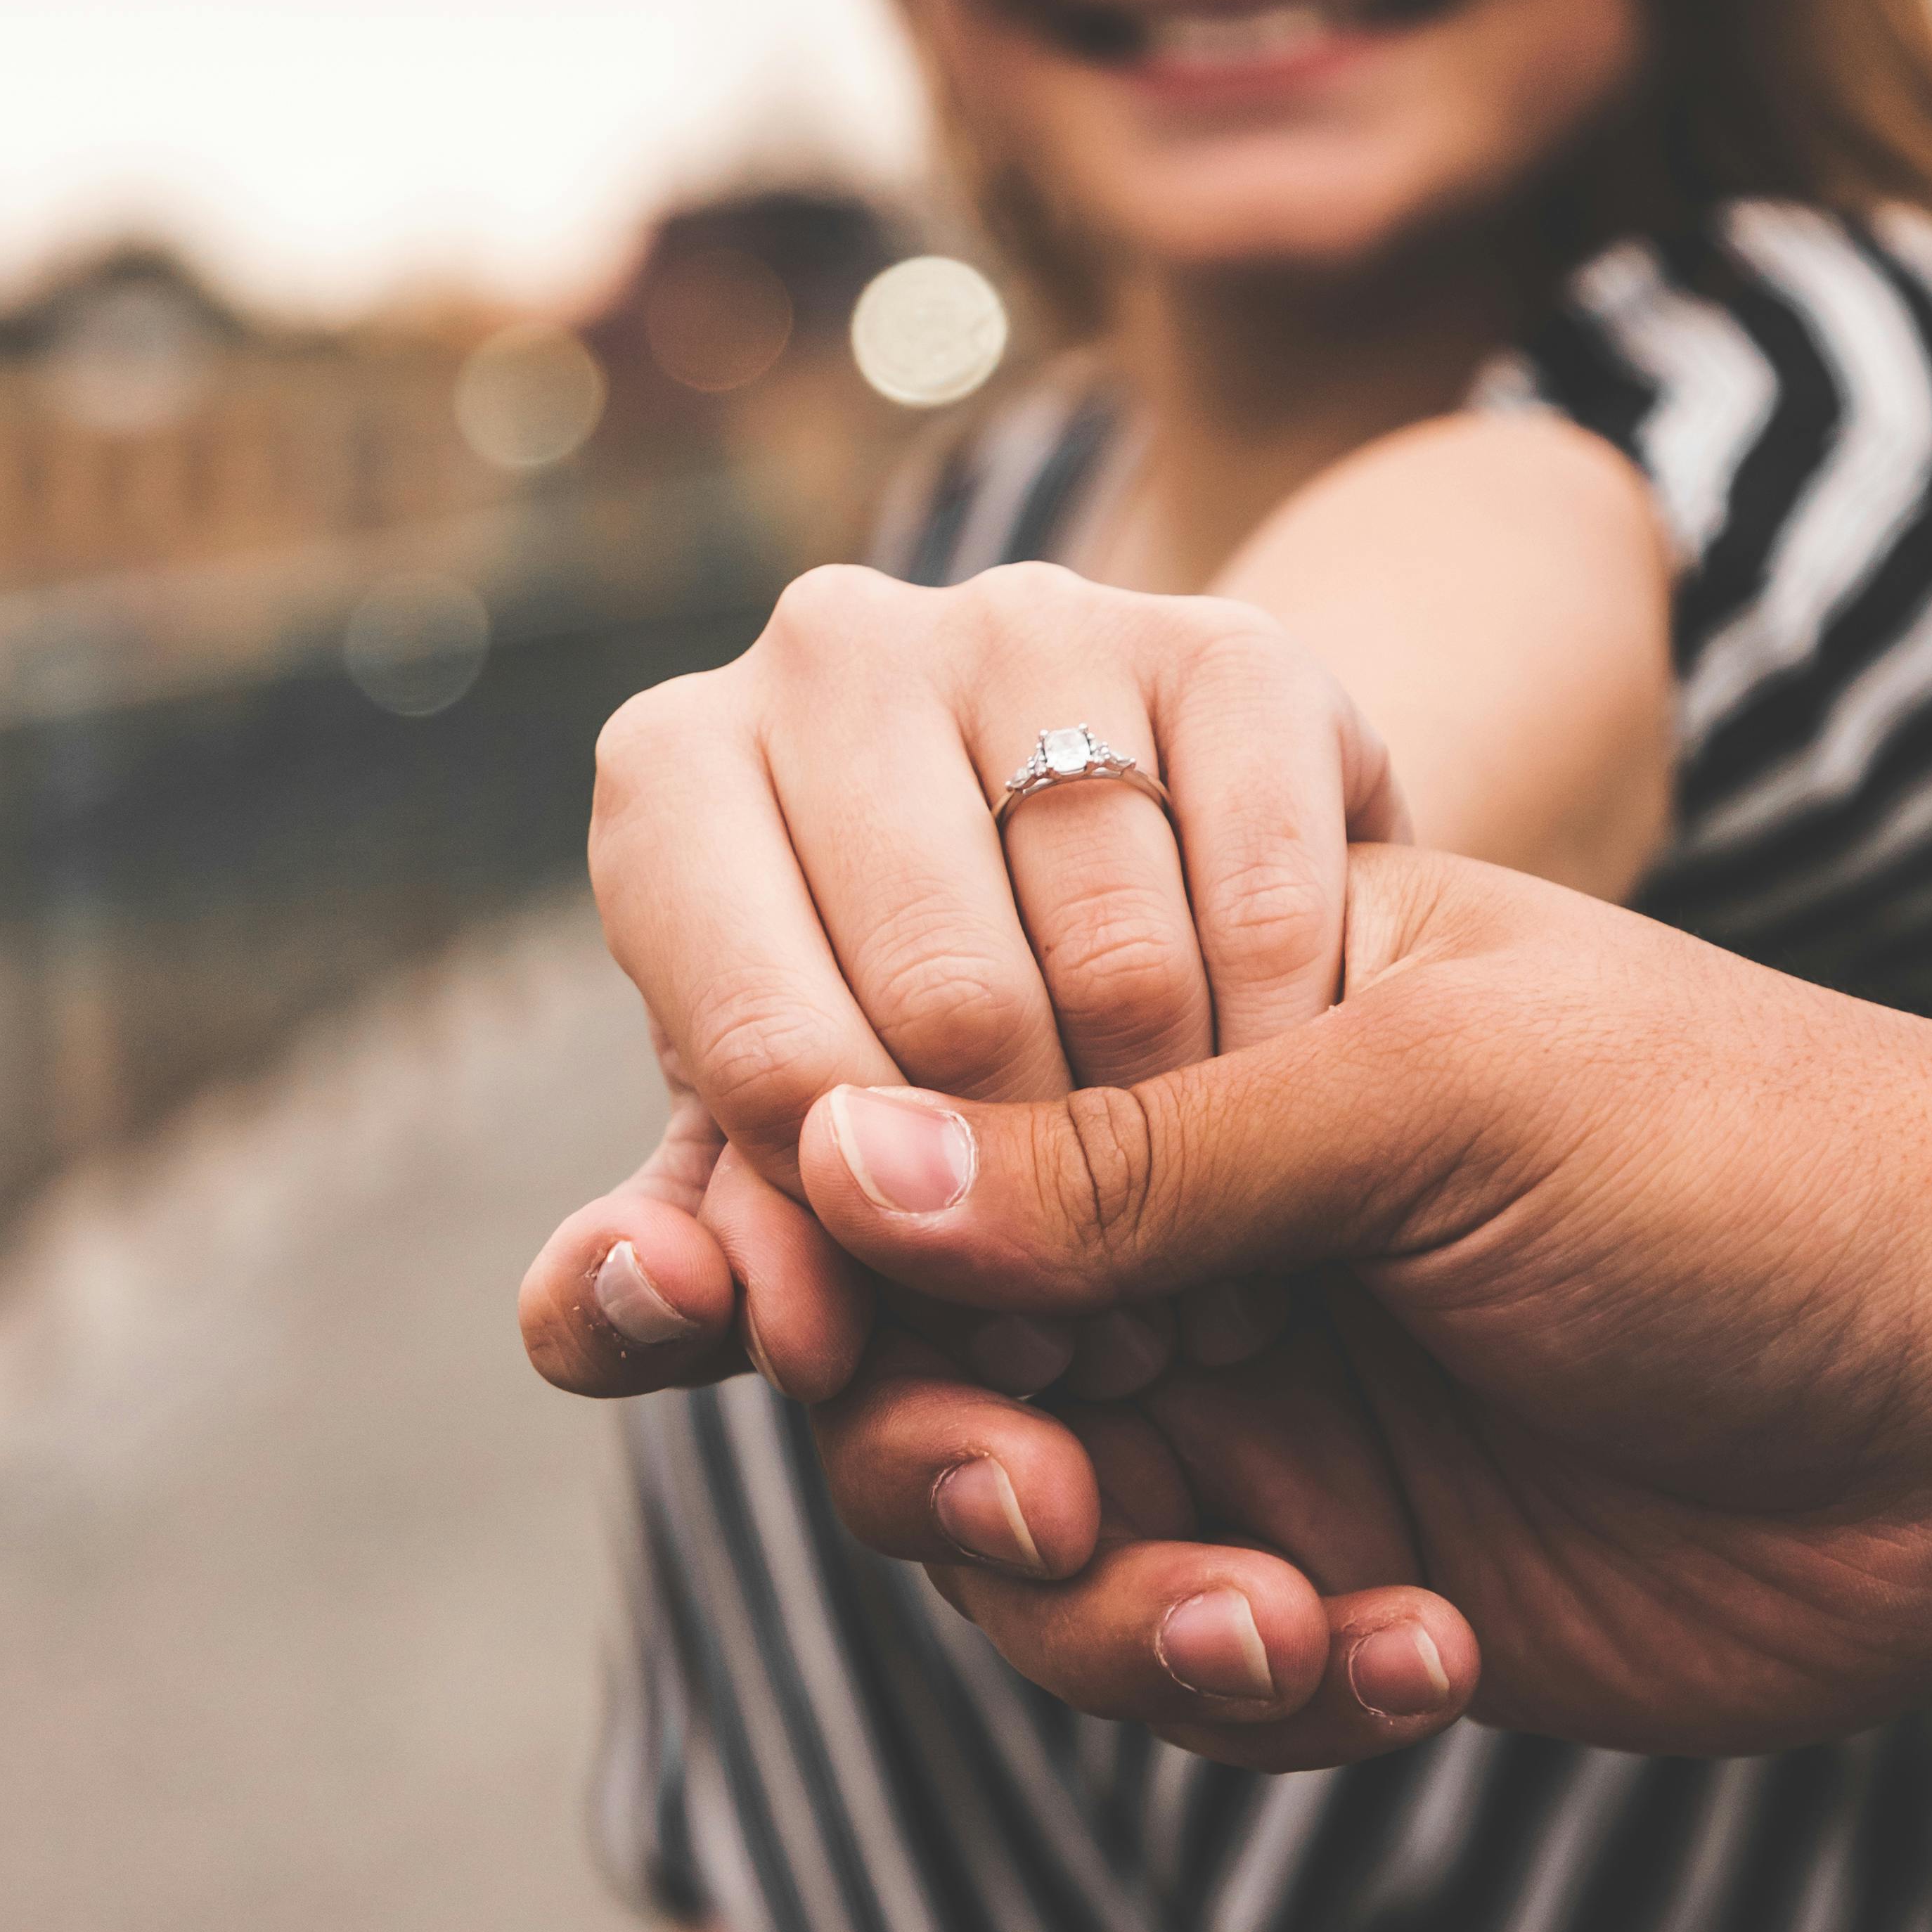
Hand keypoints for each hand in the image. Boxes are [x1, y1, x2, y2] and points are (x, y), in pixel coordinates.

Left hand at [518, 560, 1402, 1398]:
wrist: (1133, 901)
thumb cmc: (905, 1067)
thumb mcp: (775, 1191)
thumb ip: (665, 1292)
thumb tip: (651, 1294)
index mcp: (673, 772)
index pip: (764, 1057)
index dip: (870, 1228)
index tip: (936, 1308)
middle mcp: (830, 651)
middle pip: (947, 1012)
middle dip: (1028, 1204)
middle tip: (1077, 1300)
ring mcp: (1035, 623)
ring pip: (1117, 969)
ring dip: (1170, 1151)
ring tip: (1177, 1231)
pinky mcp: (1231, 641)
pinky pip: (1268, 908)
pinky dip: (1280, 1058)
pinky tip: (1265, 1112)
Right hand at [785, 853, 1931, 1765]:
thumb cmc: (1764, 1165)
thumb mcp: (1443, 1099)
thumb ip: (1138, 1149)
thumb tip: (832, 1160)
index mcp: (1203, 1026)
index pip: (913, 1123)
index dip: (816, 1239)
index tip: (788, 1332)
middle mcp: (1197, 1218)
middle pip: (918, 1361)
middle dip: (951, 1458)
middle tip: (1051, 1510)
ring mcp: (1260, 1403)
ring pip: (1025, 1550)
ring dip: (1115, 1614)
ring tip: (1287, 1625)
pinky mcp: (1332, 1572)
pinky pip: (1179, 1663)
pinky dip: (1263, 1682)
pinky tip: (1426, 1659)